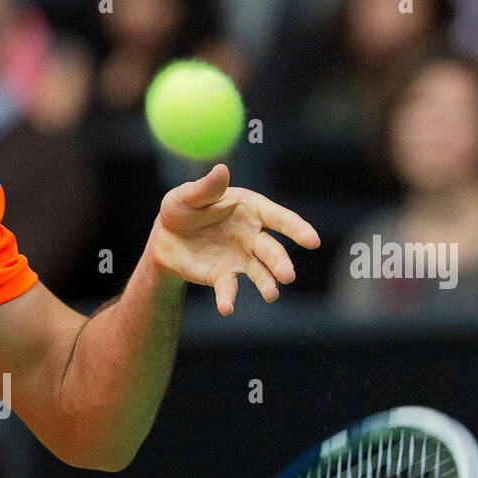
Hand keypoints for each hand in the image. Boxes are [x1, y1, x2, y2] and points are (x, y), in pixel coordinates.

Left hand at [147, 164, 319, 315]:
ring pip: (259, 272)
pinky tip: (226, 308)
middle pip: (271, 250)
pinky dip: (228, 298)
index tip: (312, 241)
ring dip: (267, 283)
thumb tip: (221, 170)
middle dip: (280, 263)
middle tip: (287, 275)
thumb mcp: (187, 196)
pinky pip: (229, 288)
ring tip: (271, 294)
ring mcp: (240, 258)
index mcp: (250, 209)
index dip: (297, 229)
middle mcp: (252, 235)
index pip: (278, 218)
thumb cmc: (182, 208)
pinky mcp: (224, 276)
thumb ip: (206, 188)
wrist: (164, 238)